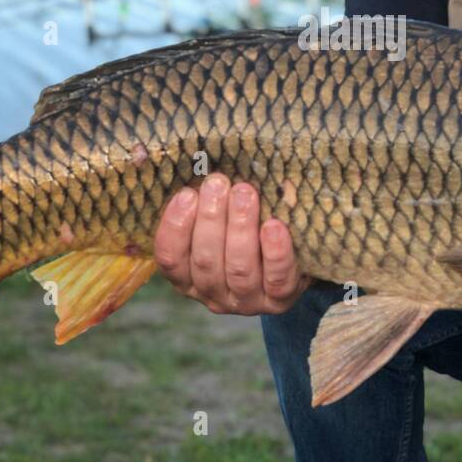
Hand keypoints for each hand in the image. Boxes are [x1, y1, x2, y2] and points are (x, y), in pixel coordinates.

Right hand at [153, 172, 309, 314]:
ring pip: (239, 269)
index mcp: (188, 277)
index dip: (174, 227)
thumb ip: (203, 203)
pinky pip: (276, 279)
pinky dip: (275, 252)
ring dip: (240, 228)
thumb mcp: (219, 222)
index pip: (171, 258)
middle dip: (211, 219)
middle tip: (218, 183)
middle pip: (206, 261)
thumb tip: (197, 160)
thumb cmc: (244, 232)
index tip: (186, 194)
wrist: (291, 261)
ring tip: (244, 193)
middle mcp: (213, 294)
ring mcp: (247, 300)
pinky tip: (274, 226)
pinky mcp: (280, 300)